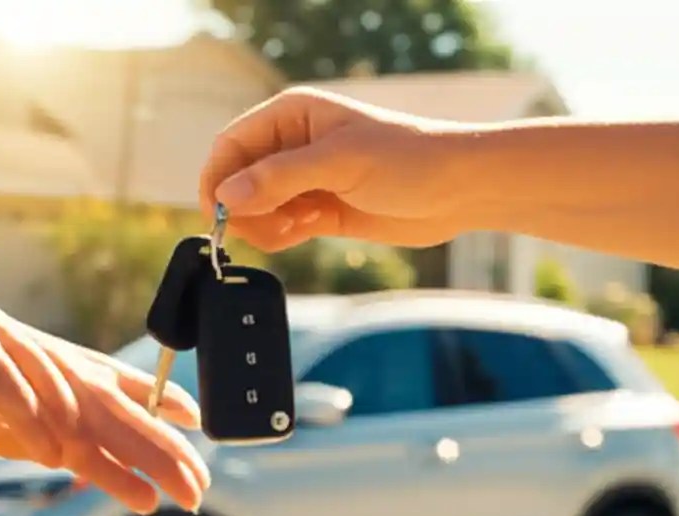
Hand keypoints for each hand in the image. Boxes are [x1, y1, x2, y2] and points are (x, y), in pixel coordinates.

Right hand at [199, 86, 474, 251]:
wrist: (460, 189)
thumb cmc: (409, 158)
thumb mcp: (340, 162)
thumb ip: (279, 178)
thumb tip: (227, 195)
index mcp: (291, 115)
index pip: (231, 145)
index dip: (218, 178)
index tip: (219, 213)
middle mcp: (293, 145)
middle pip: (238, 181)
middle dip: (244, 208)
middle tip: (268, 226)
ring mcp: (306, 181)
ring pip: (256, 209)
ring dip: (266, 226)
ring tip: (300, 227)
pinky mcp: (320, 212)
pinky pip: (280, 228)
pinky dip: (282, 237)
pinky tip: (308, 232)